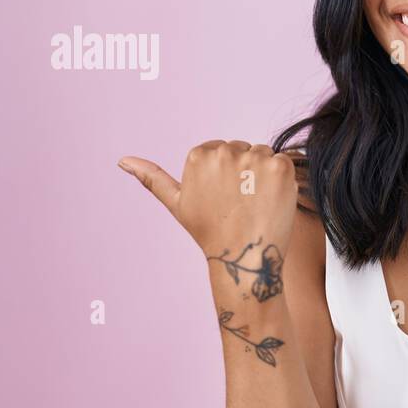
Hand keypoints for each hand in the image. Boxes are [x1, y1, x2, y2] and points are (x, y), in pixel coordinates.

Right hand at [117, 141, 297, 257]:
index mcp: (198, 154)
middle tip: (242, 203)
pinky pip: (285, 161)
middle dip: (247, 172)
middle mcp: (224, 151)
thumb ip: (152, 178)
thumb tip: (122, 160)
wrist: (243, 257)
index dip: (228, 175)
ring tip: (257, 203)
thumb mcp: (178, 203)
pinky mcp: (279, 166)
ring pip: (265, 155)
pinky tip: (274, 200)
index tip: (226, 198)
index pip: (223, 150)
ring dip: (265, 175)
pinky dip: (283, 179)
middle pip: (245, 149)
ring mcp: (253, 158)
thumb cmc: (210, 231)